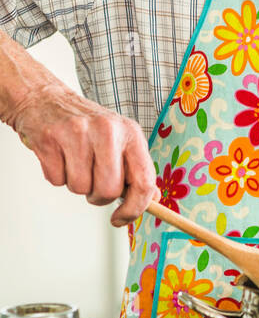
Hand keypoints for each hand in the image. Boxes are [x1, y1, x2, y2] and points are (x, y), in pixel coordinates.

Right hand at [11, 85, 155, 226]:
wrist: (46, 99)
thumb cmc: (86, 125)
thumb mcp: (120, 139)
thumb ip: (137, 168)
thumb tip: (153, 200)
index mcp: (130, 133)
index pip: (143, 181)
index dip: (135, 208)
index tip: (121, 218)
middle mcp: (107, 130)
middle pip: (109, 190)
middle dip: (98, 196)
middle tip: (93, 181)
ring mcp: (77, 133)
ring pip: (80, 188)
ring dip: (76, 184)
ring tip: (74, 162)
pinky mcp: (50, 138)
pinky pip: (57, 180)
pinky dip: (56, 176)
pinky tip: (59, 156)